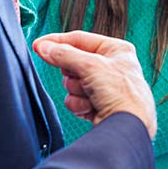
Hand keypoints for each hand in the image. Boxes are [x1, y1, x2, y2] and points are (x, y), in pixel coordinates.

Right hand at [33, 30, 156, 139]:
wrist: (128, 128)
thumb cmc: (123, 95)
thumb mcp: (91, 66)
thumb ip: (64, 55)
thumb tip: (45, 47)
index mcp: (116, 50)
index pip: (80, 39)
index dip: (57, 42)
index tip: (39, 45)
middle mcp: (111, 67)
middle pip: (73, 63)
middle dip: (73, 74)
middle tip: (81, 78)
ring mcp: (104, 88)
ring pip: (72, 84)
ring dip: (77, 92)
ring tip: (92, 96)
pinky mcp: (97, 105)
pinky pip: (74, 100)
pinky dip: (79, 105)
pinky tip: (92, 108)